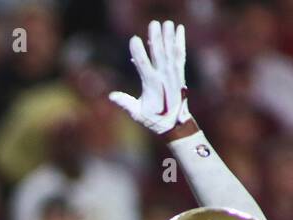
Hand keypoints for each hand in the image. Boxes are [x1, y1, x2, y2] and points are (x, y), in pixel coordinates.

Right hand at [109, 19, 192, 136]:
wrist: (175, 123)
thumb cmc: (154, 119)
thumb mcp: (137, 113)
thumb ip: (125, 103)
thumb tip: (111, 96)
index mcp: (151, 85)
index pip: (143, 65)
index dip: (138, 52)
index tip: (133, 39)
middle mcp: (163, 77)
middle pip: (158, 54)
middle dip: (156, 38)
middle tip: (153, 24)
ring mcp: (173, 73)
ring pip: (170, 51)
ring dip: (168, 36)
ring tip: (166, 23)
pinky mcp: (180, 72)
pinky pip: (180, 54)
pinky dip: (180, 41)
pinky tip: (179, 29)